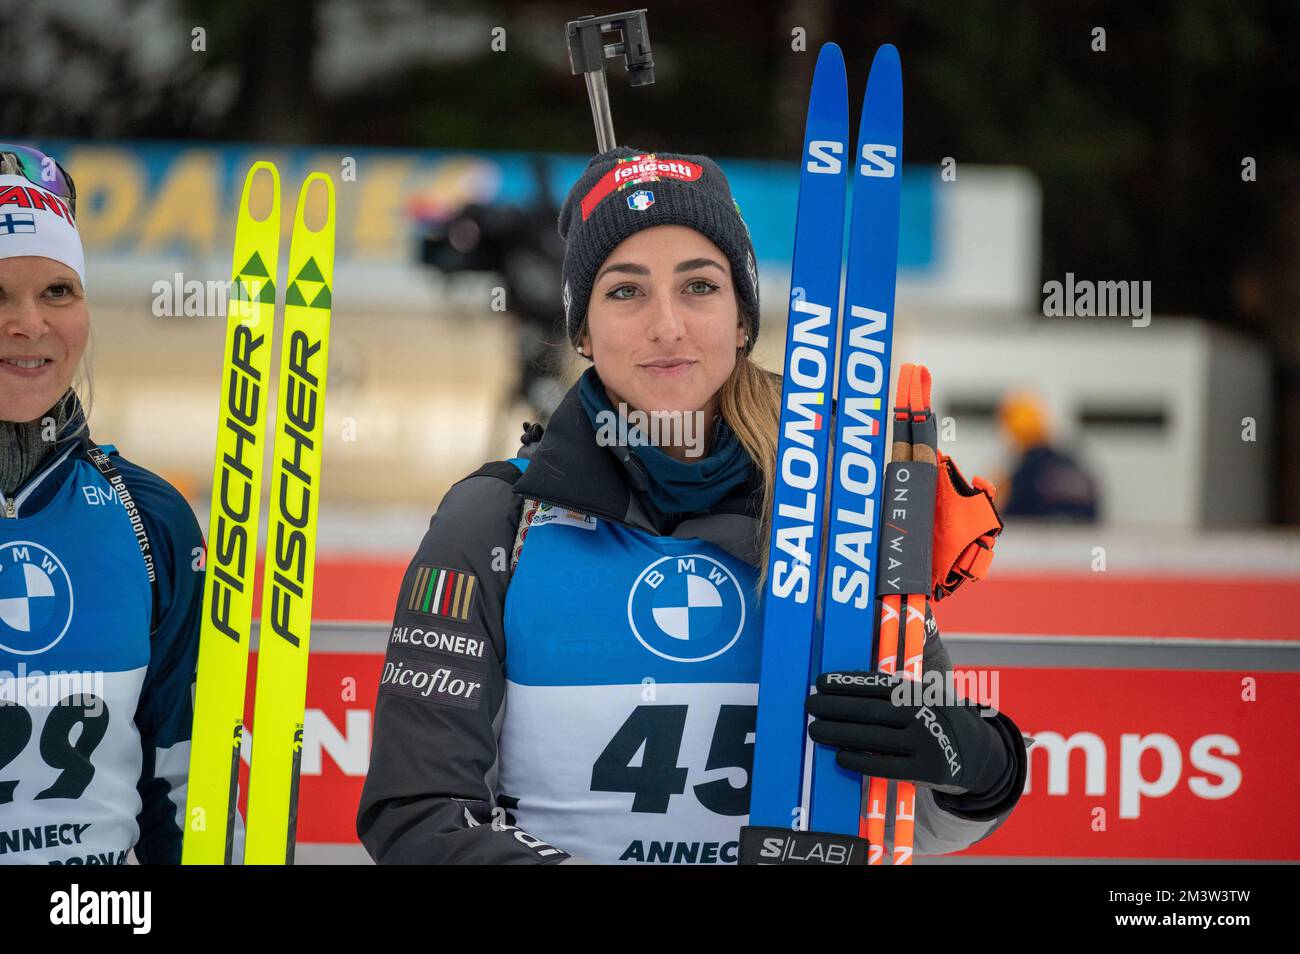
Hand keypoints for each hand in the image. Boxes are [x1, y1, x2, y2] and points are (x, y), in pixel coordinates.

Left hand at [805, 670, 1008, 796]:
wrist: (977, 754)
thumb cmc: (936, 719)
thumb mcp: (924, 696)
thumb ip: (895, 691)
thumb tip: (848, 684)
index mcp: (921, 691)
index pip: (878, 685)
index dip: (847, 682)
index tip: (821, 682)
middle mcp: (924, 714)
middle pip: (870, 710)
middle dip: (835, 707)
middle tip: (810, 705)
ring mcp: (927, 742)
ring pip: (874, 738)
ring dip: (839, 733)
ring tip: (815, 730)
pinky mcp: (927, 770)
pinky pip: (886, 766)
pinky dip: (859, 761)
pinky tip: (839, 756)